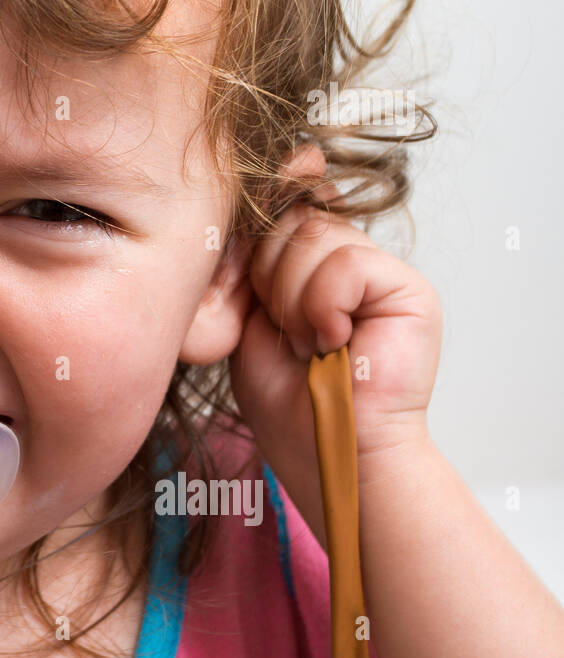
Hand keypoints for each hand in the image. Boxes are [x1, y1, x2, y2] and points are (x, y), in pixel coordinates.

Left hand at [229, 177, 442, 500]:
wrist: (328, 451)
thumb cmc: (288, 402)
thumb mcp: (248, 320)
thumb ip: (250, 265)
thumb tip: (249, 206)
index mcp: (312, 267)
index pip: (281, 213)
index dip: (259, 225)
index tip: (254, 264)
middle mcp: (349, 263)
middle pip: (292, 219)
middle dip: (267, 278)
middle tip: (286, 335)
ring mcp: (381, 274)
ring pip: (315, 234)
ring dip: (293, 298)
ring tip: (309, 345)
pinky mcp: (409, 291)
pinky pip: (349, 261)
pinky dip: (325, 304)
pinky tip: (334, 342)